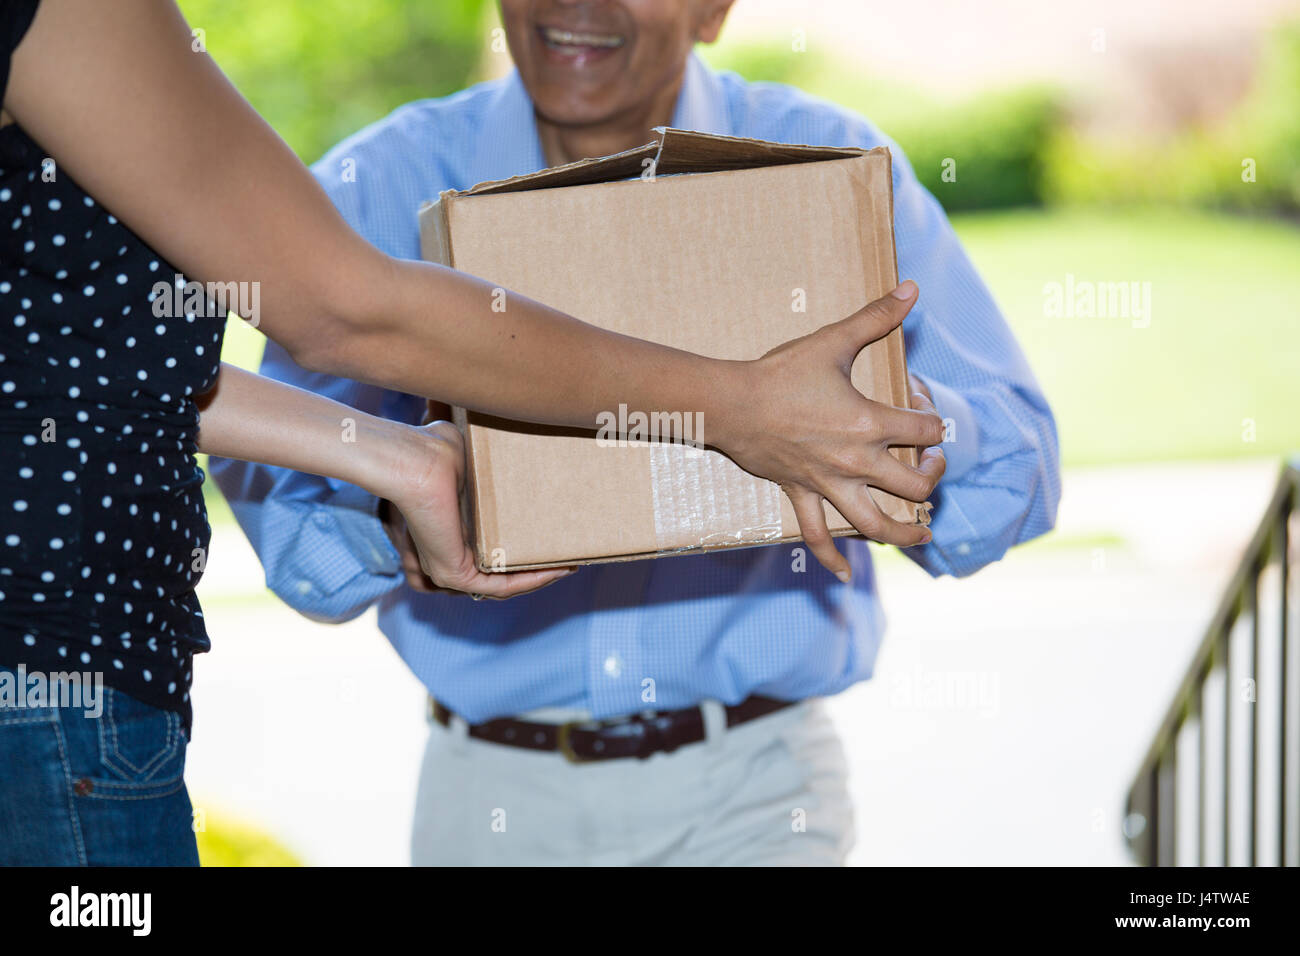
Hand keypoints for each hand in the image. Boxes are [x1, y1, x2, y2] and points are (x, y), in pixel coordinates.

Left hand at [383, 420, 575, 598]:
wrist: (420, 461)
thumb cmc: (436, 450)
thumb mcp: (470, 454)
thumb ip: (488, 457)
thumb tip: (510, 429)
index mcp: (452, 529)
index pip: (493, 551)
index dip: (526, 549)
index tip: (555, 539)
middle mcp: (449, 553)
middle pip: (502, 572)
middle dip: (539, 567)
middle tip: (569, 556)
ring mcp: (450, 568)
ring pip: (504, 584)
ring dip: (541, 576)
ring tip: (570, 564)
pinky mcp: (455, 575)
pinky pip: (501, 587)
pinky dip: (532, 580)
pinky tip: (558, 568)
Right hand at [719, 280, 944, 579]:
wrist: (731, 403)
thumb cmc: (781, 373)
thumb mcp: (832, 342)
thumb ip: (875, 317)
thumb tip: (911, 288)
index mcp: (871, 425)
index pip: (926, 430)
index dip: (935, 419)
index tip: (923, 407)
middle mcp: (856, 462)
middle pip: (914, 486)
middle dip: (932, 478)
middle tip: (930, 468)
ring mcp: (829, 484)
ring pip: (876, 524)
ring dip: (905, 535)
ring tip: (923, 535)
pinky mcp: (802, 495)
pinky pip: (819, 536)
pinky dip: (834, 558)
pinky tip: (845, 575)